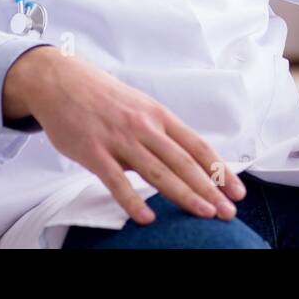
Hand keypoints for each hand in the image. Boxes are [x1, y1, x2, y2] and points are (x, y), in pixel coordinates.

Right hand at [2, 47, 246, 225]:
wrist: (61, 81)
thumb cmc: (103, 97)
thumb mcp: (139, 108)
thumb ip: (158, 135)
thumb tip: (177, 163)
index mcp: (159, 115)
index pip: (197, 146)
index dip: (219, 170)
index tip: (237, 191)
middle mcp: (145, 126)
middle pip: (184, 162)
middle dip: (210, 189)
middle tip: (228, 212)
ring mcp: (119, 138)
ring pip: (158, 171)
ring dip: (184, 195)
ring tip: (204, 213)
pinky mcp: (93, 151)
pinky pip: (115, 180)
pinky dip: (132, 200)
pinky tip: (147, 218)